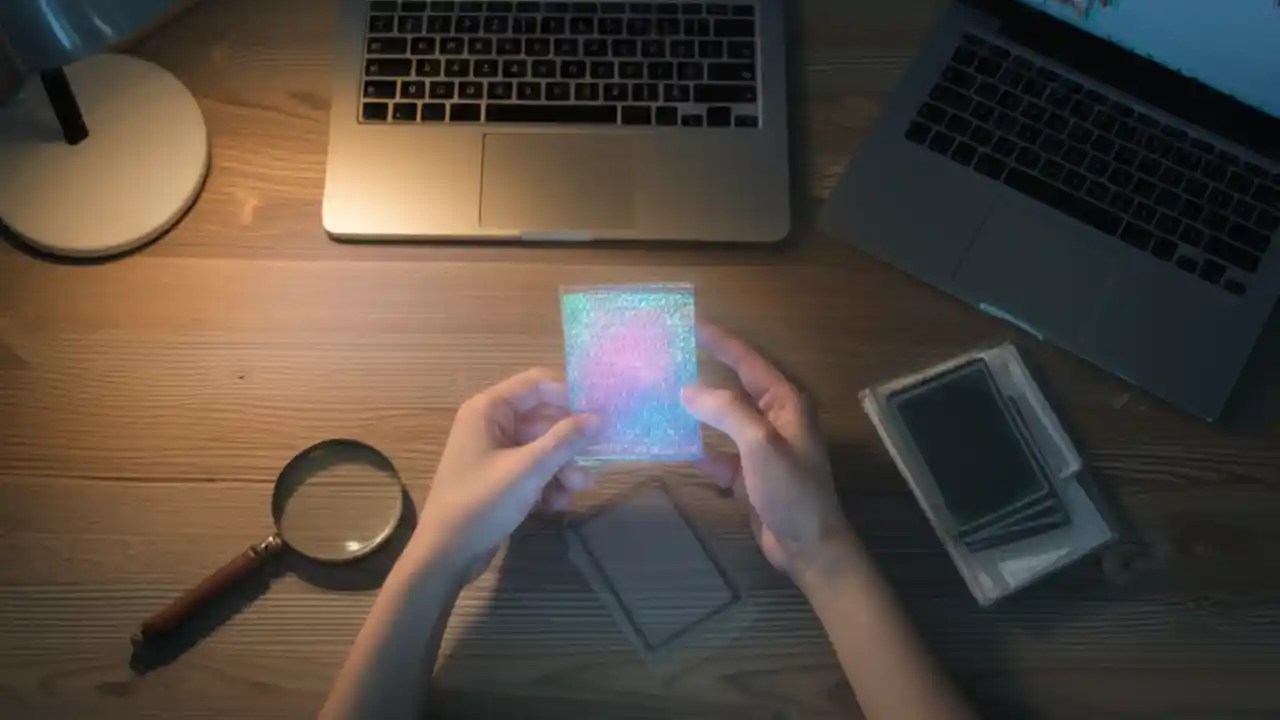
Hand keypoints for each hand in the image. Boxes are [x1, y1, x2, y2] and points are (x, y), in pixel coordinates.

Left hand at [412, 368, 599, 578]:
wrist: (447, 554)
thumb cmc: (482, 502)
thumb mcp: (528, 469)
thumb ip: (565, 440)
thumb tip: (598, 417)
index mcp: (489, 409)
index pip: (538, 384)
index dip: (570, 394)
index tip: (602, 411)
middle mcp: (492, 424)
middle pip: (544, 419)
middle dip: (569, 442)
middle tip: (597, 459)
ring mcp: (495, 453)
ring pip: (542, 448)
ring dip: (563, 467)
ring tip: (578, 488)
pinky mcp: (501, 479)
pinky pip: (534, 470)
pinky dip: (549, 483)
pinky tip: (558, 503)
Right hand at [682, 323, 858, 587]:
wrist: (807, 547)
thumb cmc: (791, 491)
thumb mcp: (760, 444)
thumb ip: (726, 411)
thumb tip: (688, 389)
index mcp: (785, 402)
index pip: (747, 360)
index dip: (719, 340)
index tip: (689, 322)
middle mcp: (774, 418)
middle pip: (732, 387)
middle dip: (702, 372)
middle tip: (667, 356)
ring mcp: (760, 447)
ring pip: (721, 420)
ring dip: (695, 411)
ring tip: (659, 396)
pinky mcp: (748, 473)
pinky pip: (717, 452)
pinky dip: (697, 448)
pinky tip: (671, 445)